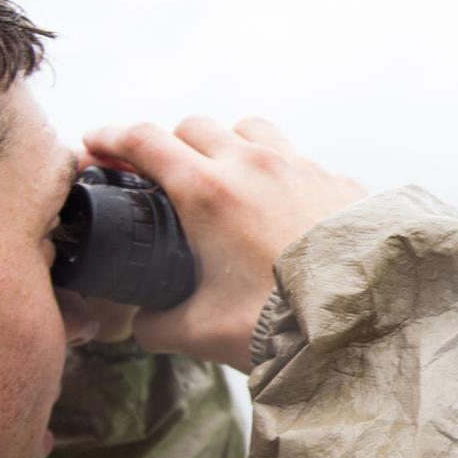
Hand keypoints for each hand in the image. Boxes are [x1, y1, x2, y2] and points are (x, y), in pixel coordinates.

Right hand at [81, 117, 365, 370]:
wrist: (361, 321)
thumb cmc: (281, 322)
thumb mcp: (201, 331)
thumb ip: (158, 324)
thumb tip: (144, 324)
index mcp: (208, 191)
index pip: (144, 140)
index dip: (111, 136)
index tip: (96, 144)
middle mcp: (253, 165)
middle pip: (193, 126)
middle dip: (167, 142)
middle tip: (156, 172)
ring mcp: (300, 167)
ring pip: (250, 129)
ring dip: (227, 143)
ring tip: (221, 174)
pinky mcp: (338, 181)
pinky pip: (298, 158)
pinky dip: (279, 170)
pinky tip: (280, 203)